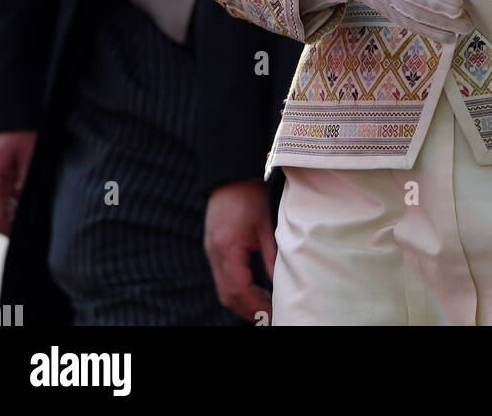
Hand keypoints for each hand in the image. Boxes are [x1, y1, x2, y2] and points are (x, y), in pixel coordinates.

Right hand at [0, 130, 37, 235]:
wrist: (15, 110)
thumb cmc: (22, 129)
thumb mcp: (31, 157)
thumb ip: (26, 185)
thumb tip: (24, 209)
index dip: (8, 230)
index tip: (19, 236)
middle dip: (10, 218)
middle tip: (28, 222)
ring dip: (10, 206)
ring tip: (26, 204)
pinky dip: (8, 195)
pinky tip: (21, 193)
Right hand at [204, 180, 275, 322]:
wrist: (229, 174)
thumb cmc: (250, 195)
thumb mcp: (266, 224)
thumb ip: (271, 256)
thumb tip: (280, 284)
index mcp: (228, 249)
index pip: (240, 289)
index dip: (256, 305)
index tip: (273, 313)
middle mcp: (215, 254)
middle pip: (227, 295)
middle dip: (247, 309)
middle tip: (269, 316)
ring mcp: (211, 251)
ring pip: (223, 288)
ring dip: (242, 301)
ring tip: (265, 306)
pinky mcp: (212, 247)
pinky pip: (222, 276)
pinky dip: (236, 288)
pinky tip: (254, 289)